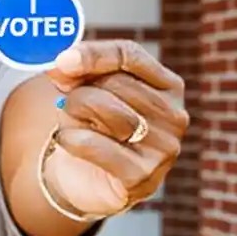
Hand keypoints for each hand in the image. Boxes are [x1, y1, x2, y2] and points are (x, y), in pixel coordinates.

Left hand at [39, 40, 189, 218]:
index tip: (62, 60)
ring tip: (73, 123)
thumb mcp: (84, 91)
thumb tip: (62, 65)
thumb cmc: (92, 128)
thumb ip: (77, 73)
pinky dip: (71, 139)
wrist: (86, 180)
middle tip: (67, 104)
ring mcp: (163, 148)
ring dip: (76, 114)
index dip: (94, 55)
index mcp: (167, 86)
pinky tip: (68, 141)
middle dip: (80, 91)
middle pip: (116, 83)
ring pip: (108, 110)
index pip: (130, 56)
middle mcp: (174, 116)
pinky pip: (93, 144)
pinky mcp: (142, 177)